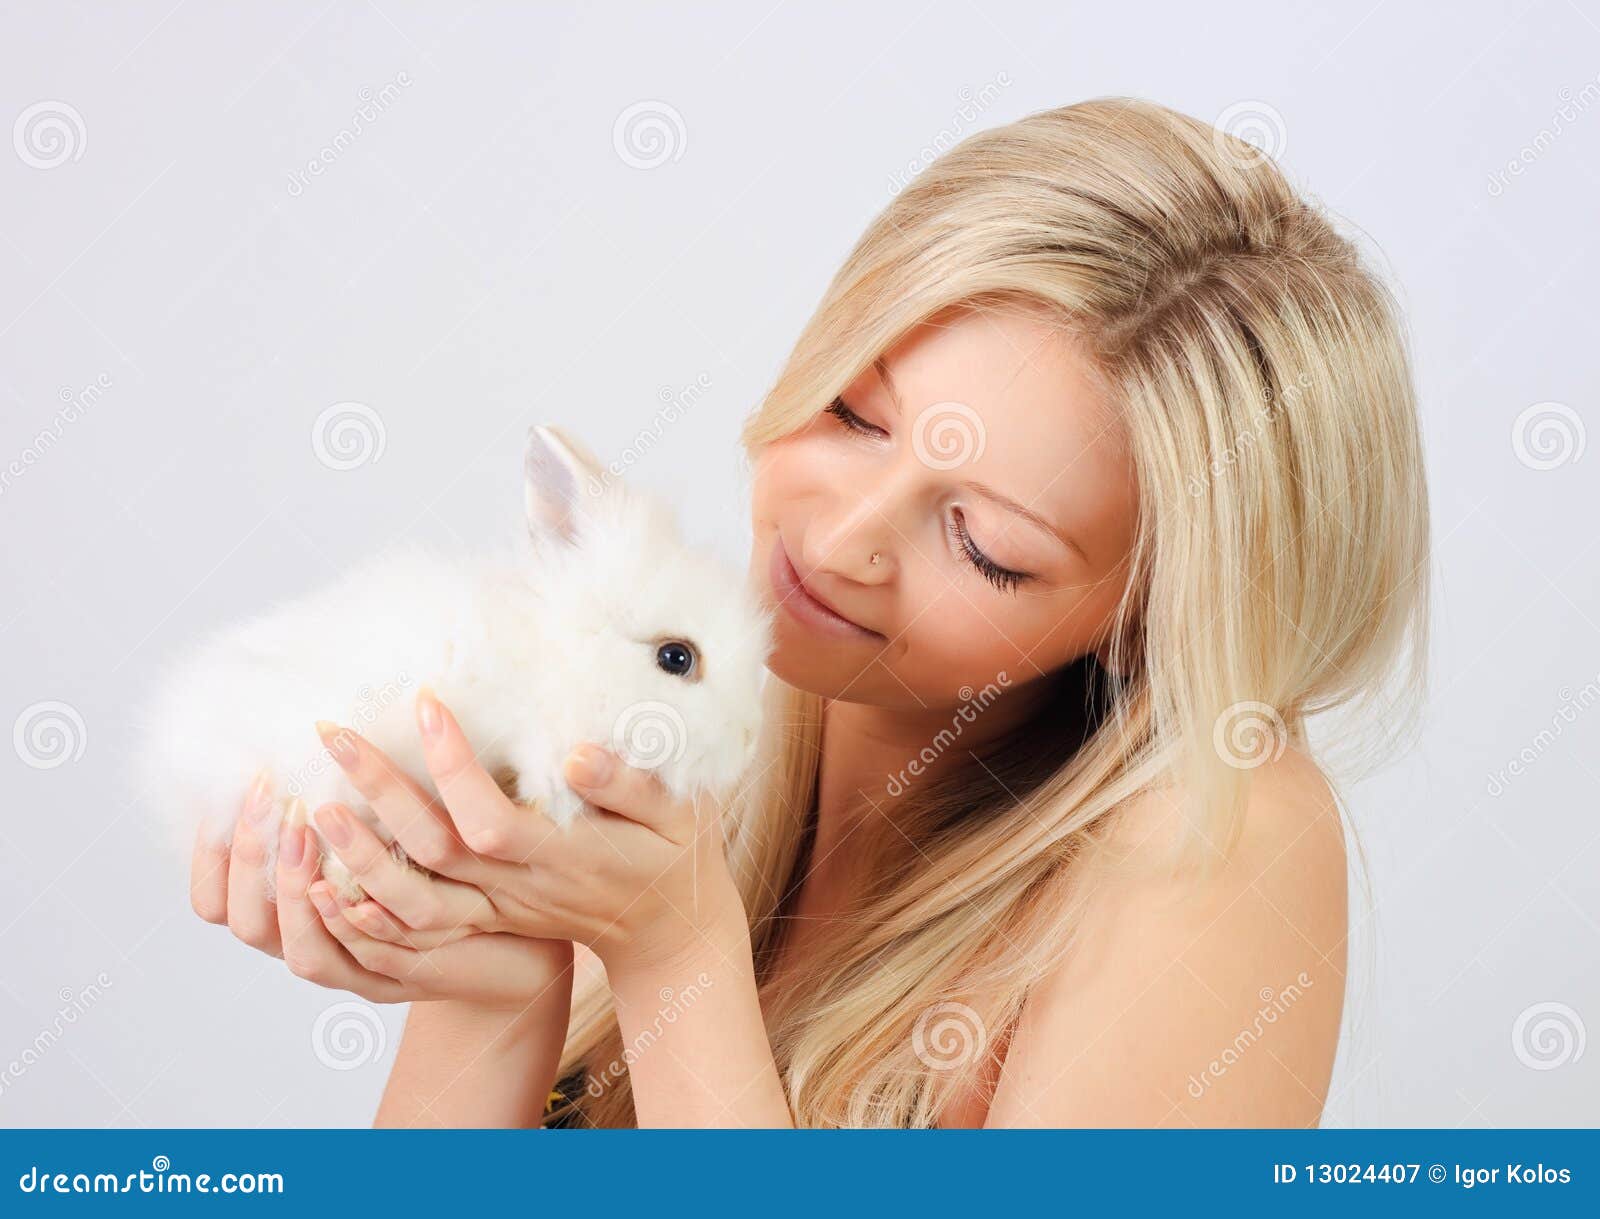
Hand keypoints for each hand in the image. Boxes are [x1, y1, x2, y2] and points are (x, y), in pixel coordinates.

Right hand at [188, 770, 573, 1010]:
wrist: (540, 932)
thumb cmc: (465, 863)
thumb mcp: (404, 820)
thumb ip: (366, 787)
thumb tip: (328, 713)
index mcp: (308, 915)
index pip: (220, 904)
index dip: (212, 857)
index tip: (227, 792)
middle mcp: (327, 949)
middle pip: (253, 925)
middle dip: (251, 859)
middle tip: (270, 791)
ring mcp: (371, 971)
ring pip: (310, 946)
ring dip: (303, 882)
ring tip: (318, 813)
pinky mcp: (424, 976)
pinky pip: (375, 958)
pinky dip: (354, 924)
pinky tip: (345, 885)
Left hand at [315, 688, 749, 977]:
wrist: (666, 934)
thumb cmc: (674, 859)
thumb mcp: (678, 815)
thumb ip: (631, 785)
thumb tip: (576, 753)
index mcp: (562, 856)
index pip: (490, 817)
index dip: (453, 766)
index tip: (426, 702)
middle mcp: (519, 889)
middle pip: (432, 852)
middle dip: (377, 792)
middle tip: (329, 735)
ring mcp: (497, 909)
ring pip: (411, 895)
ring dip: (355, 853)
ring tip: (307, 800)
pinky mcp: (484, 918)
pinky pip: (412, 924)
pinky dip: (362, 907)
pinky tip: (319, 875)